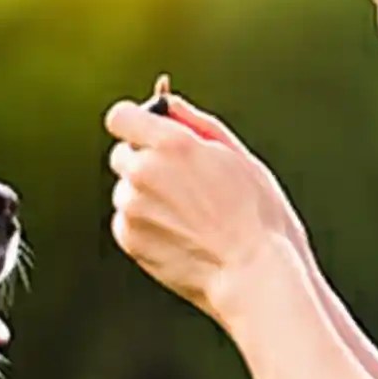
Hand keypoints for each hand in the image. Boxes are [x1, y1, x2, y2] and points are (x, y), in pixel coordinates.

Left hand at [104, 96, 305, 319]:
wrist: (252, 274)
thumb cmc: (257, 215)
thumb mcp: (237, 156)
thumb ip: (196, 124)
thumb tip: (169, 103)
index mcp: (170, 145)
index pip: (121, 117)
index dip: (135, 123)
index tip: (148, 133)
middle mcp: (143, 173)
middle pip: (122, 155)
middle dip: (144, 162)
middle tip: (182, 183)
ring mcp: (131, 208)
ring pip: (126, 191)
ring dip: (146, 197)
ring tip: (188, 217)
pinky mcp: (128, 239)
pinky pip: (126, 221)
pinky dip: (145, 225)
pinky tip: (180, 236)